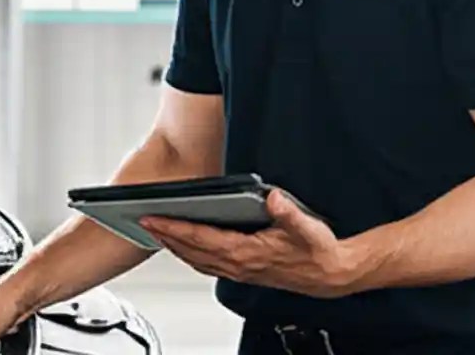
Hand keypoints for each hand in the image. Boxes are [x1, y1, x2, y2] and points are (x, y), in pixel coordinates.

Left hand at [139, 189, 362, 298]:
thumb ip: (289, 213)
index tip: (154, 218)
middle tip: (142, 222)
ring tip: (156, 232)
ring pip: (197, 260)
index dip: (174, 228)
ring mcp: (240, 271)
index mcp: (247, 252)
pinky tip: (185, 248)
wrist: (331, 275)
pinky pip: (208, 265)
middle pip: (191, 251)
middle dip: (165, 237)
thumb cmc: (319, 251)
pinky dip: (191, 256)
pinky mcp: (244, 272)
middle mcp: (238, 265)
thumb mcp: (307, 228)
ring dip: (174, 247)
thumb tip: (274, 198)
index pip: (200, 239)